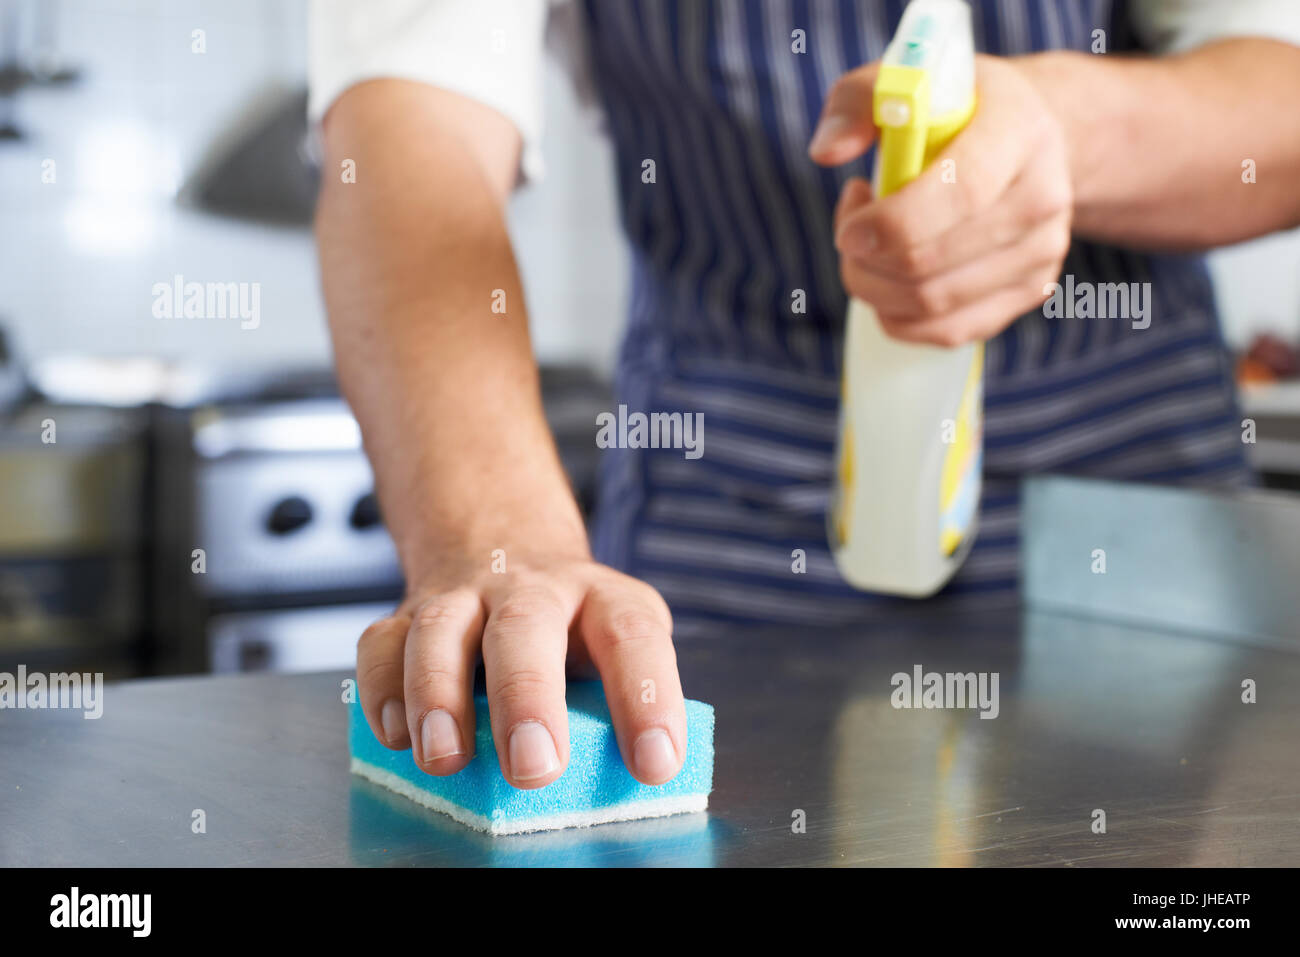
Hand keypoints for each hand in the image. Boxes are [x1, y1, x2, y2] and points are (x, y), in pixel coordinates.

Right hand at [355, 550, 686, 788]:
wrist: (504, 544)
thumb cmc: (570, 624)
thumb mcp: (612, 645)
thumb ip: (611, 701)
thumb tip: (618, 778)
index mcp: (601, 597)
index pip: (633, 635)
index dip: (646, 696)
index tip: (654, 762)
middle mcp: (532, 588)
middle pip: (524, 627)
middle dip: (526, 698)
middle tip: (534, 766)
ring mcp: (465, 595)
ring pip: (440, 629)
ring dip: (437, 695)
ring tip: (445, 758)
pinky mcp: (408, 612)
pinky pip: (381, 643)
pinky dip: (382, 690)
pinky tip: (396, 735)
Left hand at [809, 55, 1072, 346]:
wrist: (1029, 139)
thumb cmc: (953, 112)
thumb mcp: (904, 83)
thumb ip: (855, 103)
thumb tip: (827, 152)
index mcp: (1018, 131)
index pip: (958, 193)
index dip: (891, 224)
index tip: (849, 231)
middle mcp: (1042, 196)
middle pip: (931, 264)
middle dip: (865, 261)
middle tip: (850, 230)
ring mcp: (1042, 250)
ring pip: (933, 305)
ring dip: (875, 287)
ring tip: (869, 246)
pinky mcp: (1031, 291)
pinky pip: (947, 332)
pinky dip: (898, 315)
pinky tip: (890, 277)